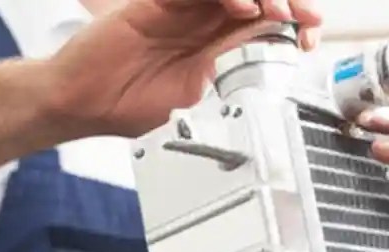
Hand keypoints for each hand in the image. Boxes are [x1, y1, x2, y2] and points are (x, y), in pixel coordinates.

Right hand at [37, 0, 321, 138]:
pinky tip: (243, 10)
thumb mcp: (194, 96)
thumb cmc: (127, 105)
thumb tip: (269, 71)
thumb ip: (226, 74)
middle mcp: (200, 18)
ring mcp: (180, 8)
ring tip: (281, 12)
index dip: (293, 21)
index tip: (310, 39)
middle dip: (291, 1)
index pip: (265, 18)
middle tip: (308, 20)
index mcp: (213, 41)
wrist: (78, 103)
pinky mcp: (155, 2)